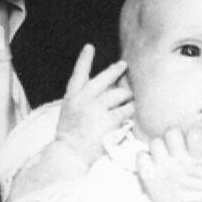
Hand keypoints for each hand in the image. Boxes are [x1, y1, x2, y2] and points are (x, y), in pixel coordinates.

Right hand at [56, 47, 132, 166]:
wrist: (70, 154)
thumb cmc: (70, 137)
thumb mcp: (69, 114)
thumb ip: (82, 101)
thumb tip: (104, 90)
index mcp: (72, 98)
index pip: (78, 74)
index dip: (84, 60)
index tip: (89, 47)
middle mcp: (83, 99)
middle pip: (103, 79)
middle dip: (115, 70)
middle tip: (124, 65)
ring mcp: (95, 108)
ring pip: (118, 94)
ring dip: (126, 95)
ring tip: (130, 98)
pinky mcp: (107, 120)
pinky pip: (125, 110)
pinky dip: (130, 109)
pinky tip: (132, 110)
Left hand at [137, 126, 201, 201]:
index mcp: (198, 158)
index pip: (194, 131)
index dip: (192, 135)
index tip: (190, 142)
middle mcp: (180, 160)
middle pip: (172, 132)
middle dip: (174, 138)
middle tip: (174, 148)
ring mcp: (163, 167)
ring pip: (155, 142)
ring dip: (159, 148)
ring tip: (162, 157)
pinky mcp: (149, 175)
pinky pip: (140, 156)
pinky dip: (144, 158)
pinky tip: (151, 164)